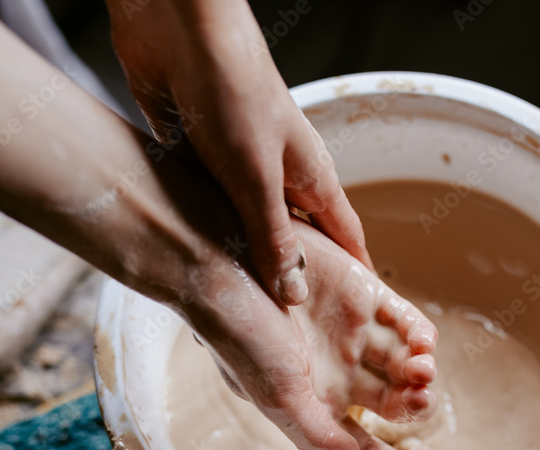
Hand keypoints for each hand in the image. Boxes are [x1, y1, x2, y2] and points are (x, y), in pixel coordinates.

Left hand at [105, 0, 373, 304]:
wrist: (178, 30)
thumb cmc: (230, 90)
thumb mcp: (257, 178)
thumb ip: (273, 238)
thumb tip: (293, 294)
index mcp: (311, 176)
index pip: (345, 237)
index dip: (353, 276)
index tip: (361, 316)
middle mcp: (279, 175)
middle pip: (295, 238)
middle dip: (293, 280)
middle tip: (289, 329)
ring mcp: (238, 167)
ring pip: (246, 226)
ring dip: (242, 260)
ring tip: (239, 309)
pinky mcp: (198, 158)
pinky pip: (207, 207)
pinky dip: (204, 234)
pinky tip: (191, 259)